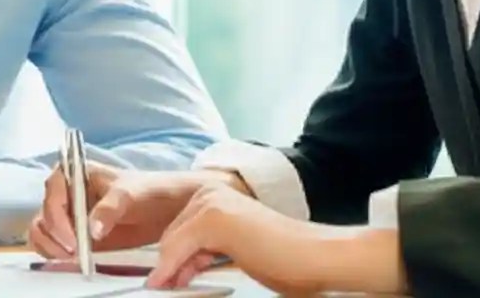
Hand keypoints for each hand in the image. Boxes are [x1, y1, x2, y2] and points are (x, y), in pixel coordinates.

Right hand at [27, 162, 250, 258]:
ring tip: (73, 258)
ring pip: (42, 230)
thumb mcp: (129, 196)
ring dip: (51, 246)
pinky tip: (71, 260)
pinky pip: (51, 244)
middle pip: (44, 214)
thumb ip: (109, 209)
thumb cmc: (148, 191)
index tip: (74, 237)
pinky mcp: (73, 234)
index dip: (58, 216)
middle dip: (54, 235)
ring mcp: (67, 214)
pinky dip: (54, 253)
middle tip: (75, 253)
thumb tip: (91, 230)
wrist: (167, 209)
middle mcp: (66, 191)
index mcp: (75, 172)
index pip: (53, 192)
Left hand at [146, 185, 404, 295]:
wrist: (316, 256)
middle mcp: (210, 193)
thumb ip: (206, 252)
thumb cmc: (286, 258)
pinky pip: (177, 248)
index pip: (180, 229)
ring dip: (167, 269)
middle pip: (171, 234)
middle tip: (164, 287)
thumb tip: (178, 268)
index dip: (170, 259)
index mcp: (217, 196)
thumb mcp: (236, 251)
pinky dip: (169, 270)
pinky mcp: (212, 219)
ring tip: (165, 287)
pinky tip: (166, 284)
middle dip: (167, 265)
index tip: (163, 280)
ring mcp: (211, 203)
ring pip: (171, 242)